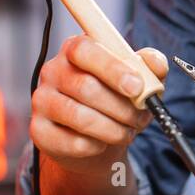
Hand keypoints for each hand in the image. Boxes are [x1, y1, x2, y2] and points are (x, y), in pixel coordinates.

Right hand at [30, 34, 167, 180]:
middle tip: (140, 116)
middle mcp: (53, 71)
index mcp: (76, 49)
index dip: (112, 68)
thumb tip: (155, 63)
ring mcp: (41, 100)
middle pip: (85, 87)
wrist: (98, 138)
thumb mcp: (140, 79)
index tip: (137, 87)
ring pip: (79, 116)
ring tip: (127, 131)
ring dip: (113, 128)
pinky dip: (97, 145)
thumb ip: (150, 66)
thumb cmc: (118, 99)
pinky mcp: (39, 130)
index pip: (85, 50)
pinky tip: (104, 142)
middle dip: (122, 106)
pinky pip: (72, 142)